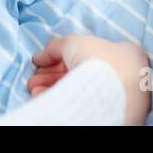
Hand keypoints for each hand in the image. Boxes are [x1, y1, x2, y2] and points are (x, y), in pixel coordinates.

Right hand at [26, 34, 151, 125]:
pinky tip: (44, 99)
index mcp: (118, 54)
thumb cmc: (98, 59)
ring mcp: (112, 93)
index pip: (85, 56)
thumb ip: (54, 47)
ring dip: (52, 90)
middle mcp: (117, 74)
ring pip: (77, 90)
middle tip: (34, 81)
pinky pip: (80, 103)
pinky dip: (60, 101)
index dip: (59, 60)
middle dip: (51, 77)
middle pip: (78, 74)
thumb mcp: (72, 42)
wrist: (113, 91)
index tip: (42, 65)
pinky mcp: (105, 110)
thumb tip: (38, 57)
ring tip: (35, 91)